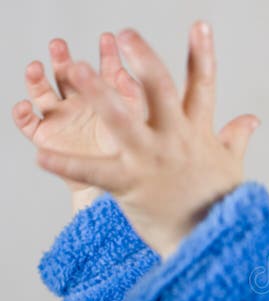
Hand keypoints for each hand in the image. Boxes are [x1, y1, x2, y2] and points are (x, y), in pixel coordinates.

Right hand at [12, 33, 146, 213]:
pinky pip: (28, 124)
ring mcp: (61, 117)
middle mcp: (80, 102)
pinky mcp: (46, 136)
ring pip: (43, 92)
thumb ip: (135, 101)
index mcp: (106, 97)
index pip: (105, 70)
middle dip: (63, 60)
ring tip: (35, 68)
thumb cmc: (134, 153)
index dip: (106, 55)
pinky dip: (20, 114)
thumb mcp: (139, 125)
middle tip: (60, 46)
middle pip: (68, 75)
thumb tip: (131, 77)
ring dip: (35, 79)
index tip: (109, 39)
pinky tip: (23, 106)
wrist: (122, 185)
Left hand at [28, 21, 259, 257]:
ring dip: (98, 93)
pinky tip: (41, 154)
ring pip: (123, 121)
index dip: (202, 53)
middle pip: (160, 93)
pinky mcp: (132, 186)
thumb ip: (236, 136)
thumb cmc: (220, 202)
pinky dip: (67, 165)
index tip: (199, 23)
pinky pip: (95, 172)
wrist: (212, 242)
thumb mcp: (231, 165)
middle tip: (126, 33)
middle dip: (144, 60)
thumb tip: (253, 118)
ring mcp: (152, 161)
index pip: (203, 87)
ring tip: (74, 68)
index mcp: (198, 132)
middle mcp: (175, 140)